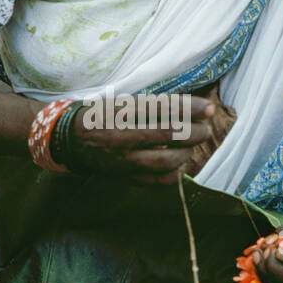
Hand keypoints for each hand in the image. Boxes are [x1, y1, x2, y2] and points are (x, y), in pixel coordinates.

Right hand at [68, 93, 215, 185]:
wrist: (74, 140)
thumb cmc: (104, 115)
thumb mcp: (122, 102)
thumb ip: (153, 105)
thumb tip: (192, 108)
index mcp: (122, 112)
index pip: (164, 108)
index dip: (191, 108)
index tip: (208, 108)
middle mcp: (123, 136)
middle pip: (170, 134)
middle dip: (195, 131)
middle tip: (206, 128)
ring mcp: (125, 160)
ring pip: (168, 159)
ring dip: (188, 151)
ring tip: (193, 145)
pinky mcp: (128, 177)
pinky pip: (160, 179)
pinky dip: (177, 172)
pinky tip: (182, 162)